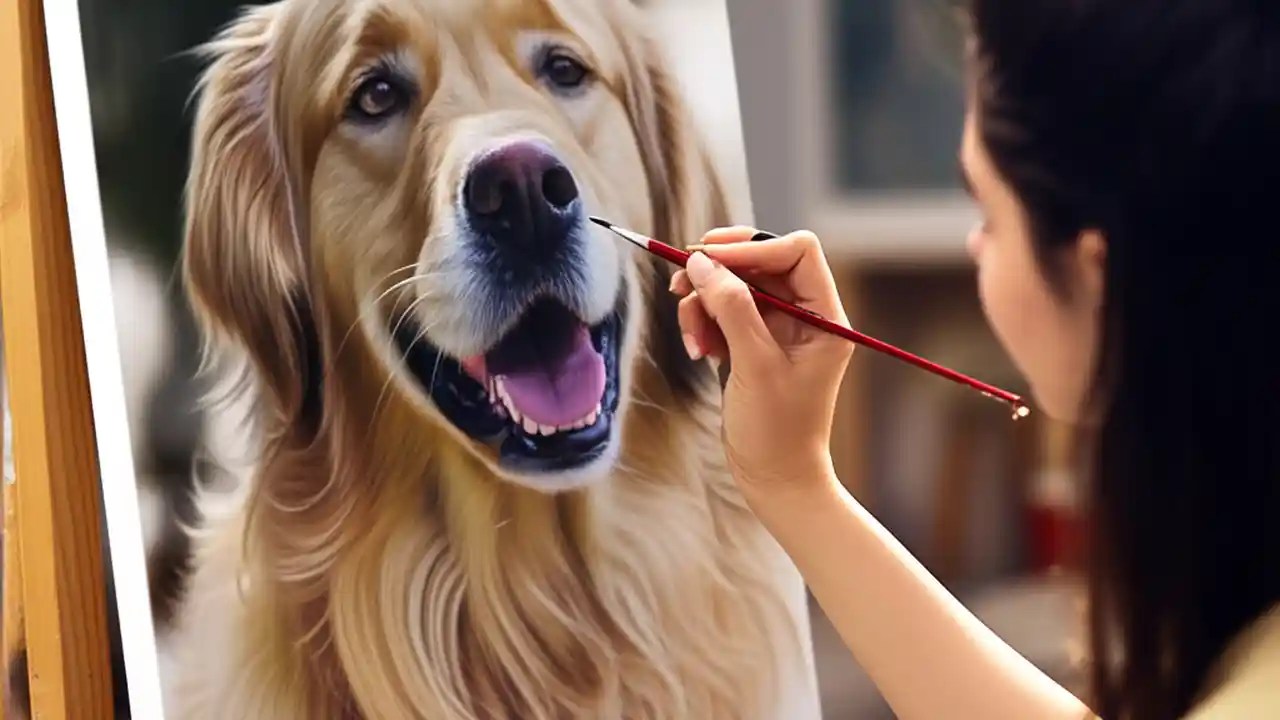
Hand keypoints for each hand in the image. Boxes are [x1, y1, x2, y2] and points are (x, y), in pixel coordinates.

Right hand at [671, 227, 852, 495]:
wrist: (774, 480)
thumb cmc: (777, 431)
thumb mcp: (754, 365)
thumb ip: (731, 308)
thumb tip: (702, 262)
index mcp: (825, 317)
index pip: (797, 252)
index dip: (753, 247)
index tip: (709, 255)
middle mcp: (805, 316)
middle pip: (760, 264)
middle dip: (718, 273)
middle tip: (680, 281)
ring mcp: (778, 329)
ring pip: (734, 287)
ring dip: (704, 304)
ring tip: (693, 339)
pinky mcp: (752, 344)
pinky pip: (723, 313)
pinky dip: (704, 324)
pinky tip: (699, 351)